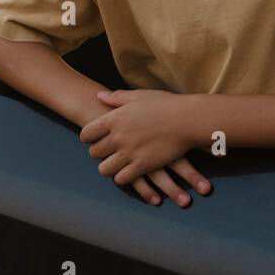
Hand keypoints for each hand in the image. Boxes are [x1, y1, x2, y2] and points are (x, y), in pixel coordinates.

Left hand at [79, 89, 211, 206]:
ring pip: (104, 169)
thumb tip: (99, 95)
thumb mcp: (139, 96)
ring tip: (115, 164)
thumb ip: (117, 98)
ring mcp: (129, 153)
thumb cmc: (165, 105)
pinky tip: (128, 173)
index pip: (87, 133)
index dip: (88, 137)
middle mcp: (118, 136)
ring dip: (108, 167)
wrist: (187, 119)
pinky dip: (122, 178)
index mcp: (115, 118)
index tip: (94, 138)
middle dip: (99, 153)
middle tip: (106, 152)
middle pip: (94, 152)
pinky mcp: (142, 166)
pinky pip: (121, 179)